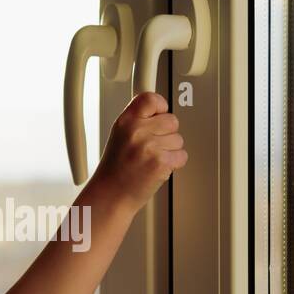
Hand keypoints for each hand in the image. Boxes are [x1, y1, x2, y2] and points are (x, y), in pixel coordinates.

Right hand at [90, 92, 186, 209]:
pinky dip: (174, 164)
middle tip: (151, 147)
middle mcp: (137, 131)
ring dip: (170, 151)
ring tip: (151, 160)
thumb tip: (160, 110)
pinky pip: (181, 156)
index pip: (151, 99)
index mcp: (125, 121)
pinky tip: (157, 168)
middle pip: (172, 120)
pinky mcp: (161, 162)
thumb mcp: (119, 135)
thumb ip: (138, 120)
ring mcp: (149, 146)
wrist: (111, 195)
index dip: (160, 107)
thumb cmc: (116, 169)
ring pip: (178, 140)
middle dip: (167, 134)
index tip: (159, 115)